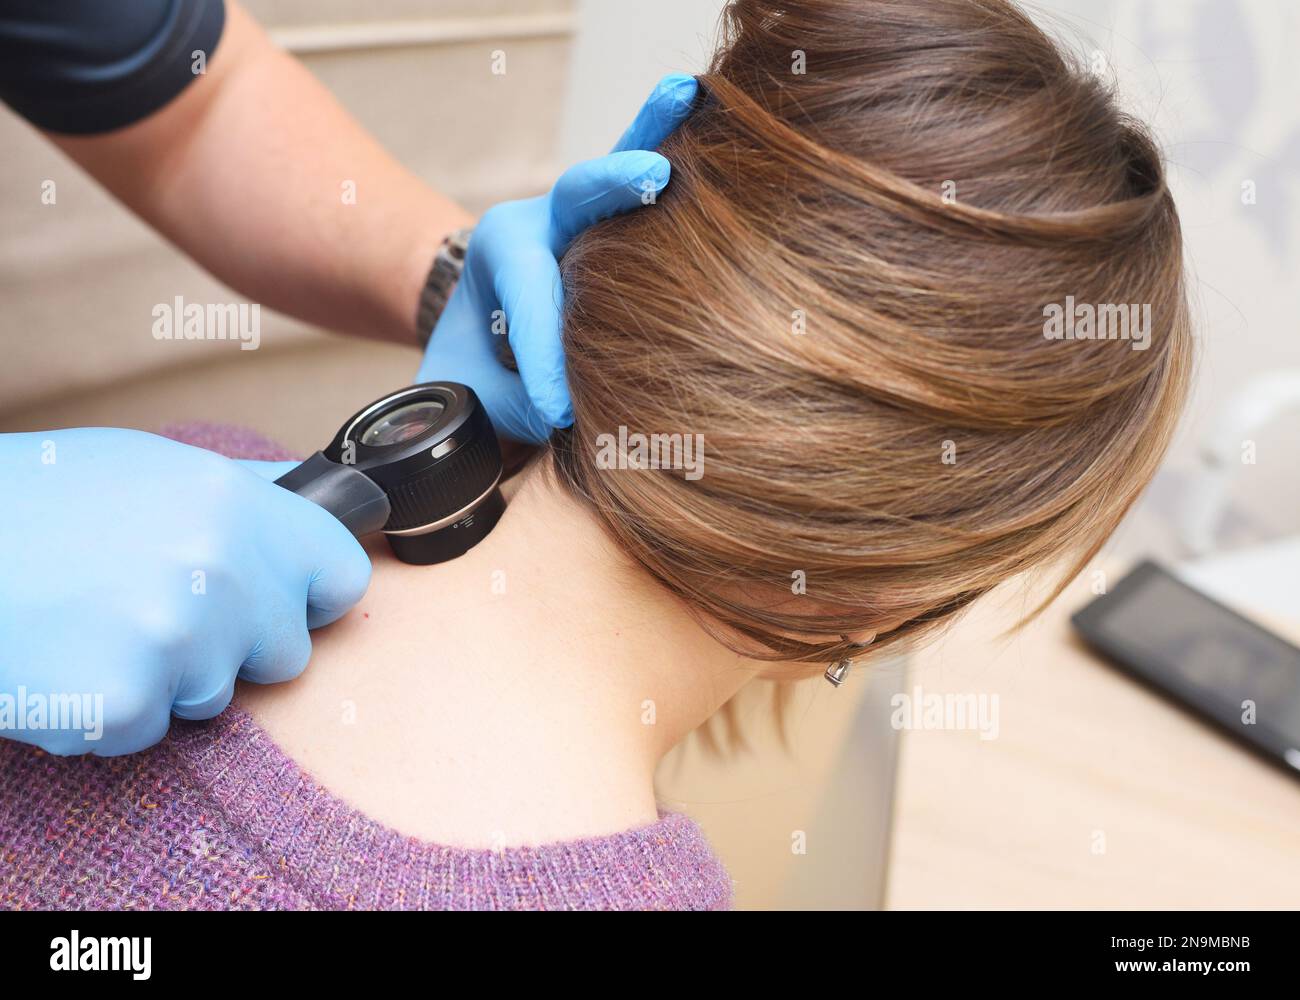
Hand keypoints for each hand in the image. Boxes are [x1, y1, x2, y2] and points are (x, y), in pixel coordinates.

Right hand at [0, 429, 370, 755]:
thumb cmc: (34, 503)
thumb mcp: (148, 469)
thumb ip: (240, 495)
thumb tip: (309, 503)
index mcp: (235, 505)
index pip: (340, 574)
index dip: (309, 593)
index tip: (283, 600)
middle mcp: (222, 571)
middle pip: (284, 650)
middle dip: (231, 645)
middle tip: (151, 610)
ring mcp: (176, 640)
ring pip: (215, 696)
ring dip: (165, 677)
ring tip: (93, 625)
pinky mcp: (124, 701)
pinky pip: (148, 730)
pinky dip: (108, 712)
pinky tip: (64, 662)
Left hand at [417, 73, 698, 442]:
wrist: (477, 349)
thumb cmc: (481, 376)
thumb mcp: (475, 395)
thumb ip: (516, 402)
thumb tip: (570, 413)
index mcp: (495, 256)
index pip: (527, 296)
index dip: (544, 353)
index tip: (557, 409)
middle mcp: (540, 220)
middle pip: (576, 199)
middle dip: (614, 189)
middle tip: (652, 179)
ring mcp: (580, 217)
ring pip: (614, 174)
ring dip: (654, 136)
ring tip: (683, 94)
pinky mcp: (613, 222)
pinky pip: (640, 176)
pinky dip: (665, 139)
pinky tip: (692, 96)